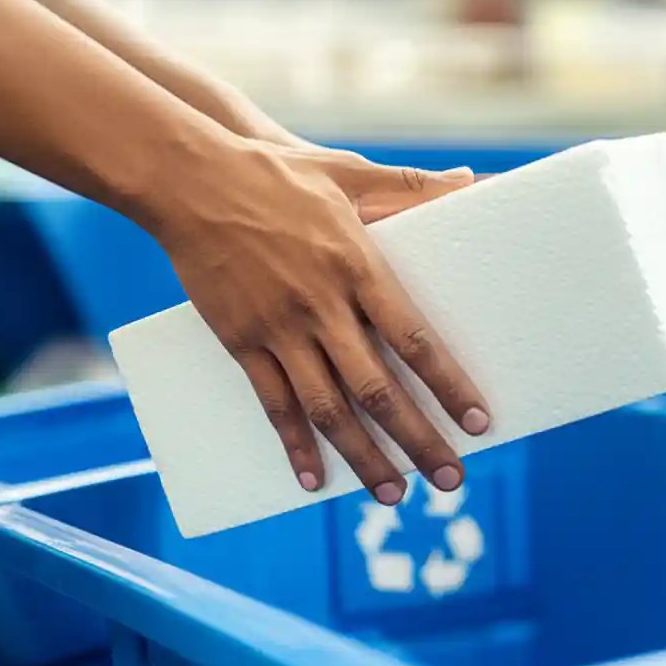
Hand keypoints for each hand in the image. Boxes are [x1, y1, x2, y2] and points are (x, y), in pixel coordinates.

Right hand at [156, 140, 488, 504]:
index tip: (476, 422)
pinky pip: (273, 403)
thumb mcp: (348, 171)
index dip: (448, 384)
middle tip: (451, 479)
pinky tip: (314, 480)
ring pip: (328, 408)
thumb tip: (473, 180)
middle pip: (377, 389)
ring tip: (394, 494)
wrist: (189, 179)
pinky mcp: (241, 341)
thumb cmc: (276, 172)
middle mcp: (322, 306)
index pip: (413, 339)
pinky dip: (295, 445)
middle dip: (418, 440)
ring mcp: (278, 329)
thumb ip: (412, 185)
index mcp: (357, 265)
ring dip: (363, 457)